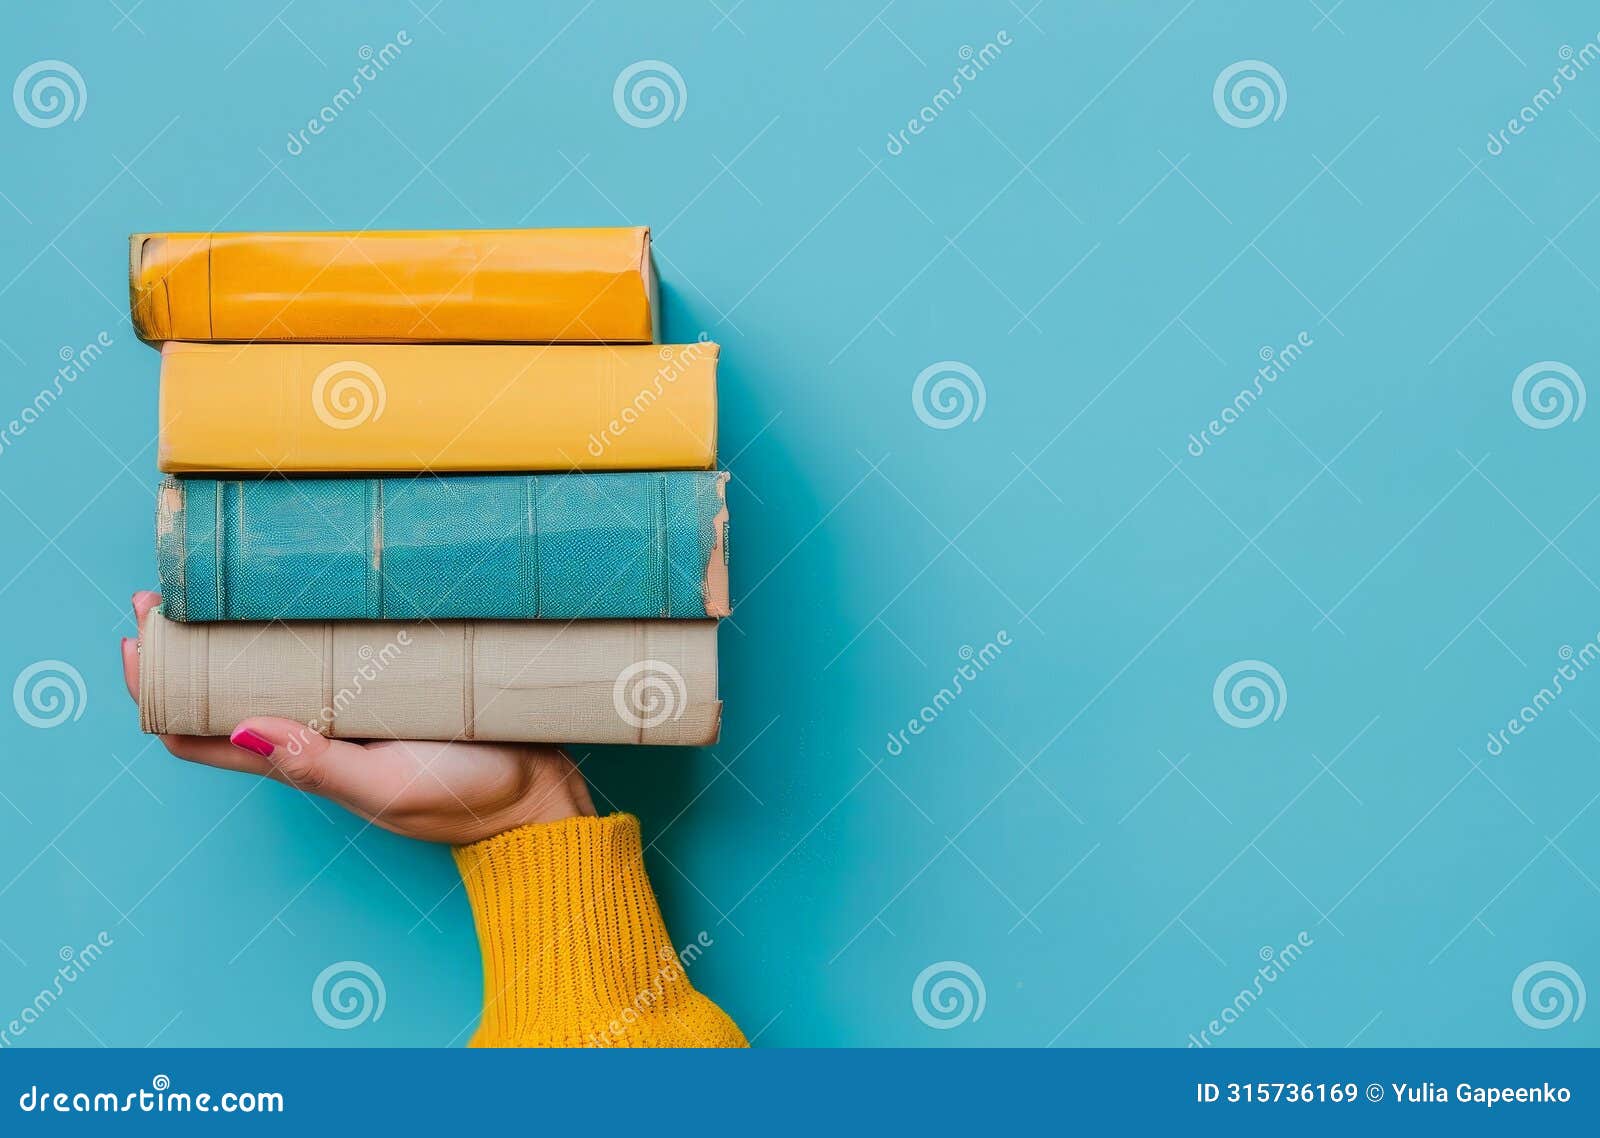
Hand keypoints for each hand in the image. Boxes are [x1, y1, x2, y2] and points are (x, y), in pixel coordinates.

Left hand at [121, 591, 595, 842]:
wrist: (541, 795)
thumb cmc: (467, 799)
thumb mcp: (389, 787)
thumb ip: (318, 766)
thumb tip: (240, 726)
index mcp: (302, 762)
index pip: (199, 735)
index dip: (158, 693)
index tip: (139, 640)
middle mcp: (317, 733)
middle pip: (226, 691)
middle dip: (186, 646)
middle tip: (165, 591)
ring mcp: (354, 710)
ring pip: (273, 668)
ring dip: (237, 630)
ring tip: (217, 580)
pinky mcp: (392, 686)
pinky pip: (331, 655)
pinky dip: (301, 626)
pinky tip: (305, 591)